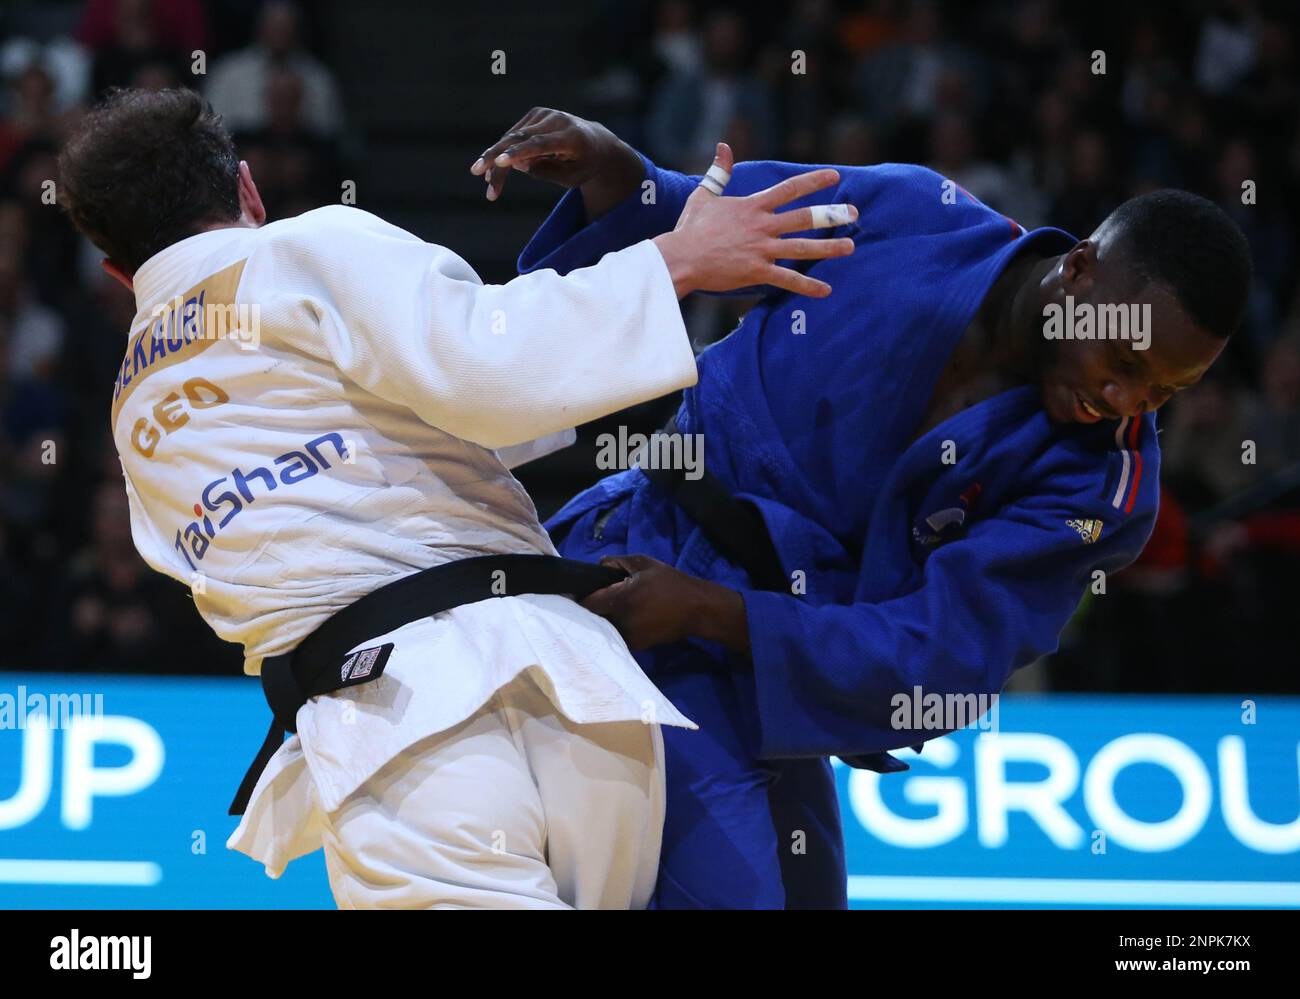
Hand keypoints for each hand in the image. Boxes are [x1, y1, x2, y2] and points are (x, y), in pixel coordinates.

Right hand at [470, 107, 643, 213]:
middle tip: (476, 171)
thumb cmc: (585, 165)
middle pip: (519, 139)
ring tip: (488, 184)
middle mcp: (556, 120)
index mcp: (571, 137)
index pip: (540, 144)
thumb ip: (546, 172)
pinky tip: (495, 168)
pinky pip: (514, 135)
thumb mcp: (572, 178)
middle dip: (495, 156)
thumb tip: (516, 164)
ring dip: (496, 158)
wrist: (596, 141)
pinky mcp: (535, 114)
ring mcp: (544, 114)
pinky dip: (503, 151)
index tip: (500, 162)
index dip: (518, 153)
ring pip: (512, 137)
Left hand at [582, 554, 749, 652]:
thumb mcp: (644, 563)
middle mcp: (622, 622)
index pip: (588, 604)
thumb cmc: (671, 583)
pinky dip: (620, 627)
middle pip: (595, 617)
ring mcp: (630, 637)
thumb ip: (617, 561)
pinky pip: (619, 635)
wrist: (697, 609)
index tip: (582, 591)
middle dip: (596, 608)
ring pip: (607, 627)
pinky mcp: (637, 646)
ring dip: (608, 618)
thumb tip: (599, 565)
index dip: (582, 597)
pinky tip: (631, 617)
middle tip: (602, 598)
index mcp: (622, 599)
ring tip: (619, 607)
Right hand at [651, 143, 856, 298]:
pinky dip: (807, 286)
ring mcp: (762, 249)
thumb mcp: (704, 195)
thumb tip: (723, 146)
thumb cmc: (690, 228)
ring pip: (802, 248)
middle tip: (854, 214)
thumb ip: (719, 171)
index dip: (814, 181)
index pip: (790, 189)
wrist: (681, 257)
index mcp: (753, 206)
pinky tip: (825, 290)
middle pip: (804, 218)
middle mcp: (762, 226)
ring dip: (828, 248)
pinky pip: (787, 279)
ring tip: (850, 248)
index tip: (835, 176)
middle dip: (831, 215)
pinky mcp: (757, 271)